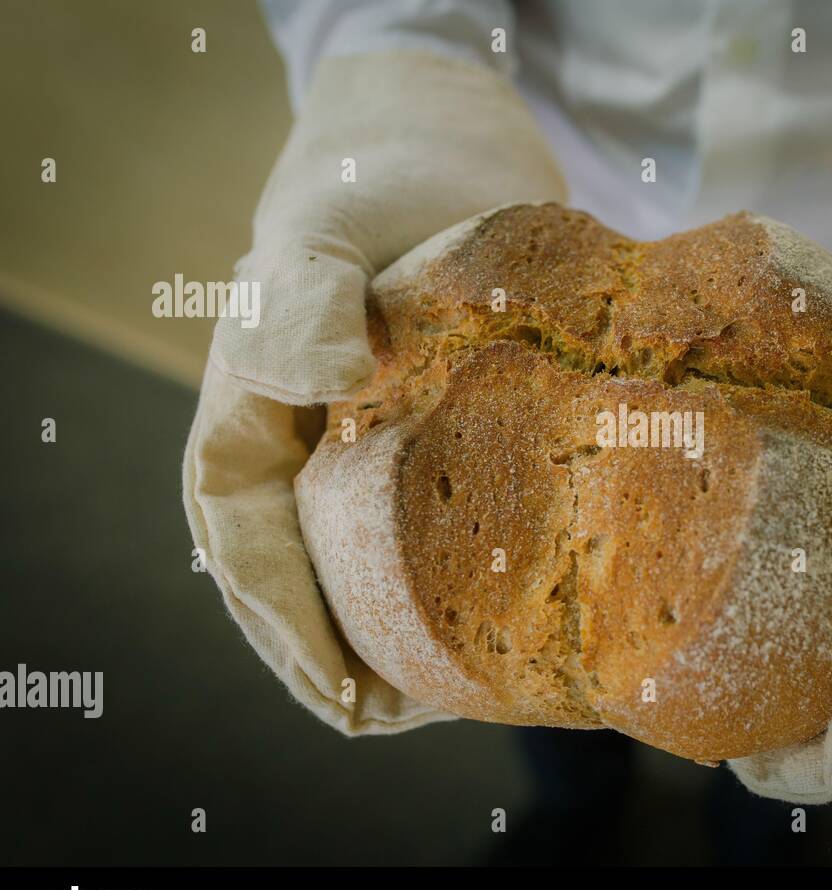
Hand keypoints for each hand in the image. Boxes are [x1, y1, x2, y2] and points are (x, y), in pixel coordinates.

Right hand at [182, 50, 565, 730]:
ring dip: (392, 631)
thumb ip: (302, 296)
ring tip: (451, 696)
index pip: (245, 542)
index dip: (286, 626)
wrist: (445, 145)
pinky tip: (501, 614)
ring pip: (361, 558)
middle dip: (337, 653)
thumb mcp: (324, 225)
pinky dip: (451, 575)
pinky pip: (429, 522)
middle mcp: (305, 440)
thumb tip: (329, 378)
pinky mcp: (440, 433)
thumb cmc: (372, 178)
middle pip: (299, 572)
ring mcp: (369, 442)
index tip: (344, 693)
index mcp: (252, 412)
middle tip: (397, 717)